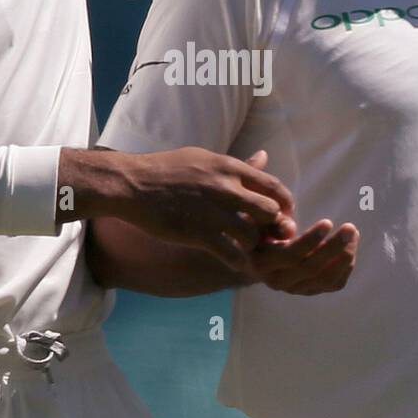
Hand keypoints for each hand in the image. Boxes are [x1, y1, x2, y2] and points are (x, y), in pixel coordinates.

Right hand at [106, 146, 294, 273]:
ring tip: (243, 246)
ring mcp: (214, 213)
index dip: (284, 204)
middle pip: (270, 212)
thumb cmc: (167, 169)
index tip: (281, 214)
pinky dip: (236, 261)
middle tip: (265, 234)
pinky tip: (231, 260)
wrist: (133, 184)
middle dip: (271, 226)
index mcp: (230, 167)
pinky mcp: (200, 234)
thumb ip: (238, 164)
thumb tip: (264, 157)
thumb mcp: (205, 158)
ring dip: (252, 245)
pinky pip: (232, 254)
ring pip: (253, 236)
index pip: (274, 186)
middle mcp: (227, 188)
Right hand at [236, 152, 358, 294]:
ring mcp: (293, 288)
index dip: (312, 240)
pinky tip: (350, 249)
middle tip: (350, 227)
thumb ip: (257, 186)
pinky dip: (345, 269)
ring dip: (343, 257)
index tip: (328, 221)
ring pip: (324, 279)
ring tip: (353, 234)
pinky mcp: (307, 289)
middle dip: (334, 248)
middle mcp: (275, 279)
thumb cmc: (253, 225)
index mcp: (260, 260)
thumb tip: (263, 155)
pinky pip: (332, 285)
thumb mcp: (251, 207)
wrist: (250, 258)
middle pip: (311, 268)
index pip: (291, 255)